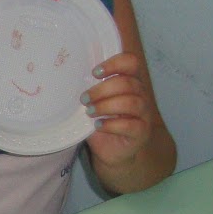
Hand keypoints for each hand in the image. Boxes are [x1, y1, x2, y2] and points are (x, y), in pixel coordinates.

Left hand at [82, 51, 162, 170]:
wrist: (110, 151)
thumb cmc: (101, 122)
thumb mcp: (94, 103)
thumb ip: (90, 91)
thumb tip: (68, 80)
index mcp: (130, 82)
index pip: (131, 63)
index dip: (115, 63)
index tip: (95, 73)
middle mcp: (141, 95)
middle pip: (127, 83)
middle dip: (102, 90)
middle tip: (84, 99)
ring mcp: (144, 114)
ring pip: (131, 102)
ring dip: (106, 106)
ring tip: (90, 112)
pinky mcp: (141, 132)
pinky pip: (130, 125)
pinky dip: (111, 124)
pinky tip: (98, 126)